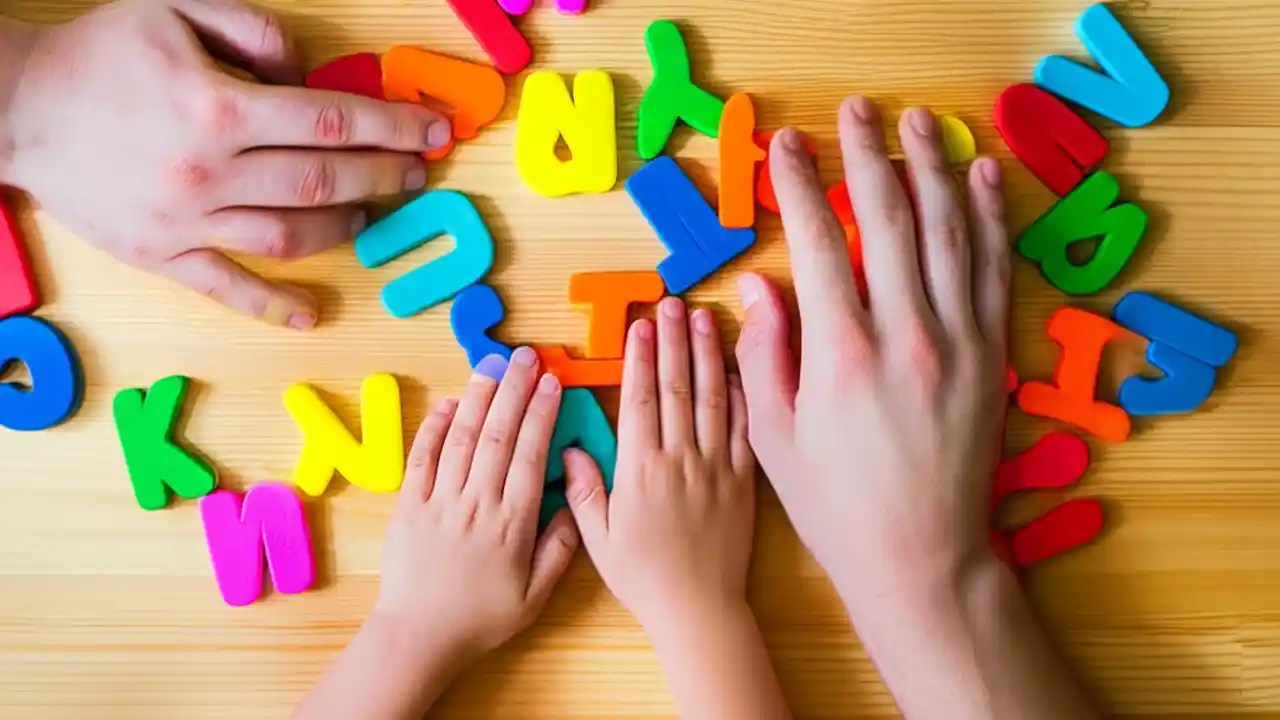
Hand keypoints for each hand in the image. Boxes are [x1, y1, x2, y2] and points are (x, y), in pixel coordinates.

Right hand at [4, 0, 449, 327]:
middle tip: (417, 174)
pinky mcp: (162, 254)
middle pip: (322, 180)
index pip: (331, 122)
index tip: (433, 134)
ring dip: (343, 229)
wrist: (18, 107)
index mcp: (219, 109)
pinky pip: (228, 286)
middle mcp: (211, 172)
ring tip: (372, 216)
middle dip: (382, 176)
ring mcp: (188, 221)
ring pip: (289, 235)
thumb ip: (254, 32)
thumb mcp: (175, 9)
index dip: (392, 128)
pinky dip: (273, 303)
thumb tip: (309, 72)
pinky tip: (312, 314)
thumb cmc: (99, 54)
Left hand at [374, 348, 579, 669]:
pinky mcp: (409, 506)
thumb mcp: (534, 597)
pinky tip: (451, 403)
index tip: (553, 383)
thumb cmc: (481, 620)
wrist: (418, 637)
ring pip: (462, 438)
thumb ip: (558, 551)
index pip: (531, 454)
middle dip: (514, 390)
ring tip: (493, 365)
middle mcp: (477, 503)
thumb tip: (574, 508)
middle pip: (499, 435)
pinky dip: (435, 427)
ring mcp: (440, 501)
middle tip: (526, 357)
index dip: (542, 414)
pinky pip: (423, 458)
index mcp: (513, 523)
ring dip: (479, 398)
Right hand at [565, 297, 754, 627]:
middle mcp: (681, 461)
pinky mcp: (744, 480)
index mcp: (642, 472)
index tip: (640, 325)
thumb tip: (570, 448)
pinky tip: (737, 366)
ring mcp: (717, 467)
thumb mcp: (599, 541)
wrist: (701, 611)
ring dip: (707, 354)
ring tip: (704, 318)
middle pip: (677, 388)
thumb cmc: (644, 579)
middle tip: (672, 304)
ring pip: (712, 398)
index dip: (641, 357)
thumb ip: (584, 492)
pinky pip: (744, 428)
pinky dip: (741, 394)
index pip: (642, 400)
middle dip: (674, 341)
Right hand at [734, 98, 1010, 601]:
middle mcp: (905, 335)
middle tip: (856, 111)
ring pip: (948, 234)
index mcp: (841, 354)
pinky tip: (983, 181)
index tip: (788, 146)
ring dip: (934, 170)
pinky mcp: (994, 357)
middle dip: (869, 156)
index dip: (801, 186)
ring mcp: (959, 342)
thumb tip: (759, 286)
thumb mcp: (774, 437)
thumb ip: (765, 354)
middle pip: (888, 221)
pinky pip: (994, 273)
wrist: (921, 558)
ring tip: (921, 124)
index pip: (818, 243)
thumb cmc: (835, 504)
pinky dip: (990, 221)